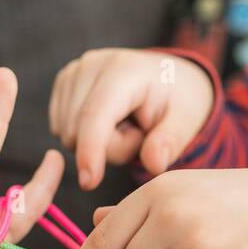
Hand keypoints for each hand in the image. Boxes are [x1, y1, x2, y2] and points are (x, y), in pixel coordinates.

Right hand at [48, 48, 212, 189]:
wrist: (164, 77)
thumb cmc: (176, 100)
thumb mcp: (186, 120)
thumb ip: (170, 142)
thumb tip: (154, 164)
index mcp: (124, 70)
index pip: (96, 115)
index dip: (90, 150)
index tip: (89, 183)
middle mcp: (91, 64)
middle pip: (80, 131)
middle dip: (110, 148)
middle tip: (139, 133)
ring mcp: (73, 71)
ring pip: (68, 133)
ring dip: (98, 142)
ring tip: (126, 124)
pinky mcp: (63, 82)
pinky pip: (61, 129)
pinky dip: (84, 134)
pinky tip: (108, 120)